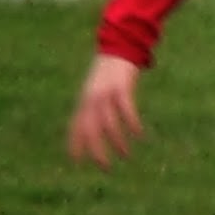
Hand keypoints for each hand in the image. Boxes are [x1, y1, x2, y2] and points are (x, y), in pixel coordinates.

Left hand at [67, 54, 144, 168]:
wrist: (119, 47)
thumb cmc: (110, 71)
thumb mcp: (96, 89)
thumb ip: (93, 105)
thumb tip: (95, 124)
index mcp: (84, 100)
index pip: (75, 127)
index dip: (74, 145)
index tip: (77, 163)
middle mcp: (91, 99)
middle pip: (90, 130)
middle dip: (96, 150)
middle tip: (105, 167)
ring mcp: (105, 94)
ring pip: (108, 124)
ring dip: (117, 142)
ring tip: (126, 155)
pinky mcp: (121, 88)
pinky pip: (126, 111)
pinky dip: (132, 124)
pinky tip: (139, 135)